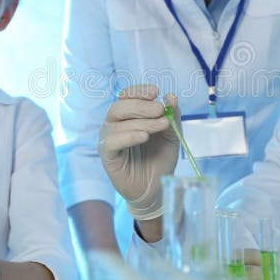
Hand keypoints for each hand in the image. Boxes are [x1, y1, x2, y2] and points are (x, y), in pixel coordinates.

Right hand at [97, 84, 178, 220]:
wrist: (157, 187)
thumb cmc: (160, 159)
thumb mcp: (171, 135)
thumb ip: (172, 115)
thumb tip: (171, 96)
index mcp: (127, 116)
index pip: (126, 96)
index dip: (139, 91)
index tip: (156, 92)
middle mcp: (114, 124)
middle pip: (120, 106)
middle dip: (142, 106)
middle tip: (160, 110)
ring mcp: (108, 140)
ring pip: (118, 123)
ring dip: (142, 122)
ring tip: (161, 126)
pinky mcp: (107, 156)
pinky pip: (112, 142)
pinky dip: (128, 136)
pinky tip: (144, 137)